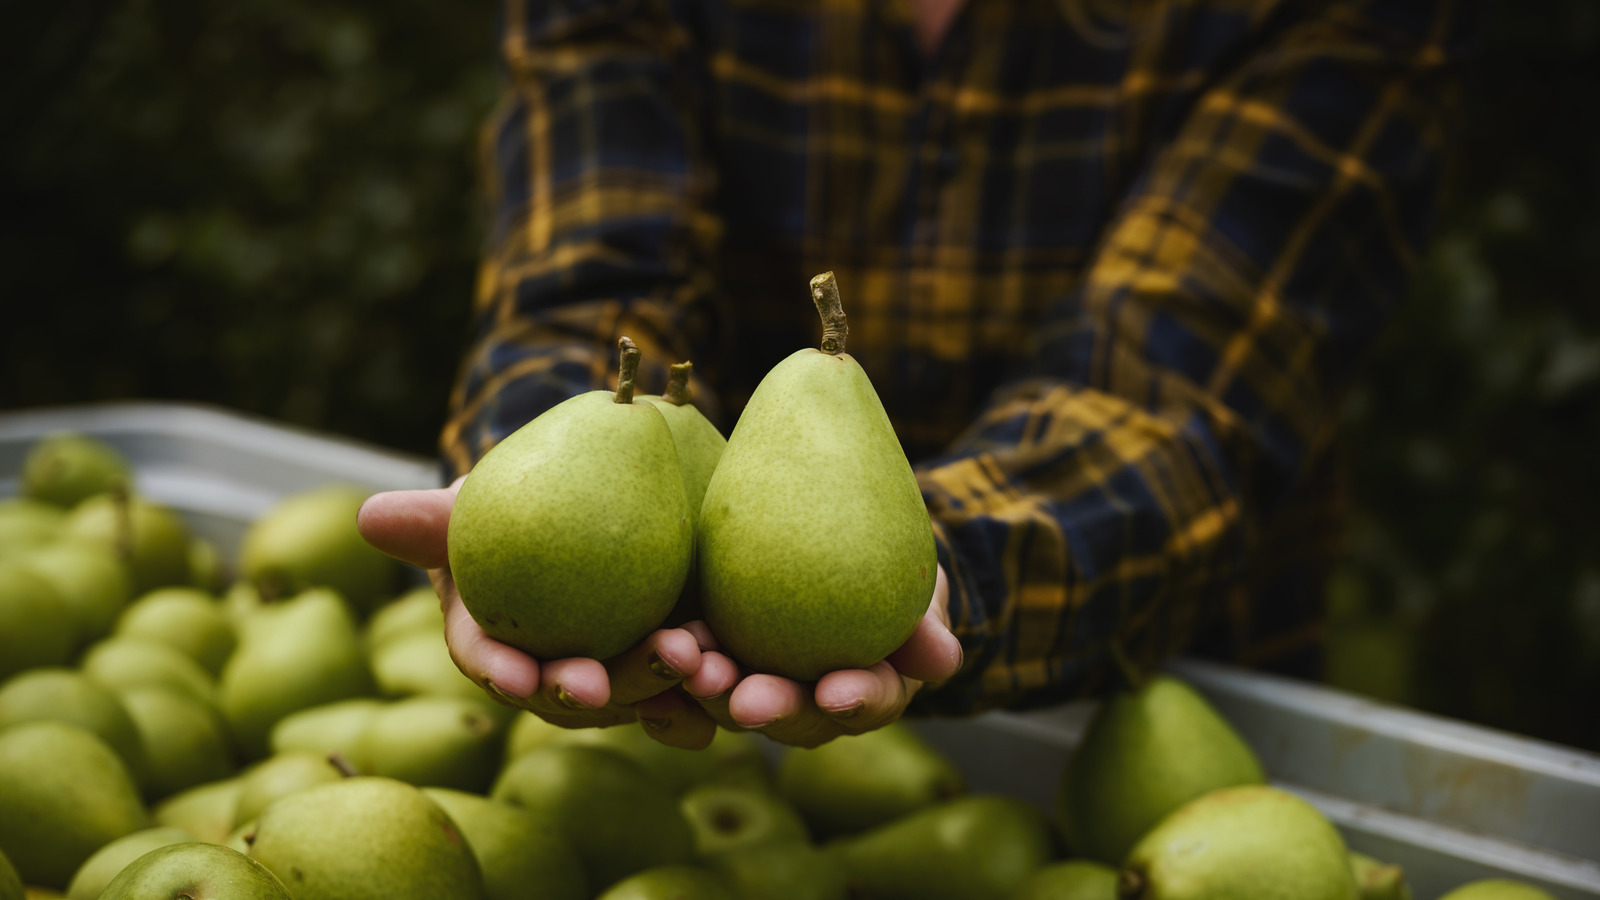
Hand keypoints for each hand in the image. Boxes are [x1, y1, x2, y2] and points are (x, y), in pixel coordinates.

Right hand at [356, 478, 717, 746]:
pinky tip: (729, 680)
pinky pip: (687, 687)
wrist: (588, 500)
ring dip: (665, 692)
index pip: (490, 663)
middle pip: (571, 690)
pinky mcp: (666, 664)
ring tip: (696, 666)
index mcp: (496, 641)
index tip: (517, 678)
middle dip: (598, 686)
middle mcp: (551, 672)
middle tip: (620, 674)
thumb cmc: (517, 503)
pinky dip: (707, 689)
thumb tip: (367, 518)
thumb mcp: (476, 505)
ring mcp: (612, 673)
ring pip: (637, 696)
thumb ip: (431, 519)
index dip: (502, 672)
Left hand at [677, 566, 962, 747]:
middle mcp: (809, 704)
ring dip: (706, 692)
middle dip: (767, 708)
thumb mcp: (919, 590)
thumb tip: (942, 658)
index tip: (838, 690)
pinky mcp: (711, 662)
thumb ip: (926, 623)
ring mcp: (757, 686)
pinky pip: (683, 681)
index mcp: (868, 692)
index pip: (868, 702)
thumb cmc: (889, 573)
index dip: (855, 701)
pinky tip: (647, 654)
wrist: (838, 550)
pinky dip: (663, 676)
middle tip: (746, 696)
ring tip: (688, 665)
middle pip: (789, 716)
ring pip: (730, 703)